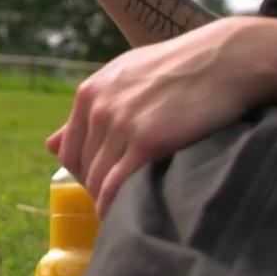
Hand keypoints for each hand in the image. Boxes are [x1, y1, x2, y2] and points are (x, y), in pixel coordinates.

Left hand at [46, 17, 270, 215]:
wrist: (226, 60)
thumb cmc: (180, 69)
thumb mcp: (126, 78)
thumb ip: (90, 109)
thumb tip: (50, 145)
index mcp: (89, 92)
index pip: (69, 149)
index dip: (82, 173)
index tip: (101, 185)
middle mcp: (99, 108)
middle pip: (82, 167)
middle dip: (95, 189)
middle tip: (116, 203)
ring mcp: (121, 124)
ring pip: (98, 179)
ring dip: (106, 200)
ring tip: (124, 213)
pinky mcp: (148, 141)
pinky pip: (117, 185)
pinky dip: (114, 205)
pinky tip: (122, 216)